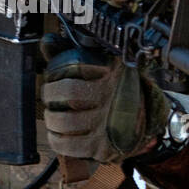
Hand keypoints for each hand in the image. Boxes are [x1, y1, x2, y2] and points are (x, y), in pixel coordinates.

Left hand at [41, 48, 169, 164]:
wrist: (142, 118)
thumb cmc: (111, 89)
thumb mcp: (97, 65)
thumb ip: (69, 52)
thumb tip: (46, 42)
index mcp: (112, 70)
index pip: (76, 65)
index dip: (56, 71)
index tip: (52, 75)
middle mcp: (112, 94)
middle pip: (68, 91)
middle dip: (49, 93)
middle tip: (49, 95)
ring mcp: (108, 122)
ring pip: (65, 120)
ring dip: (51, 117)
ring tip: (52, 114)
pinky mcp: (102, 146)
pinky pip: (68, 144)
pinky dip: (55, 139)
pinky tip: (57, 132)